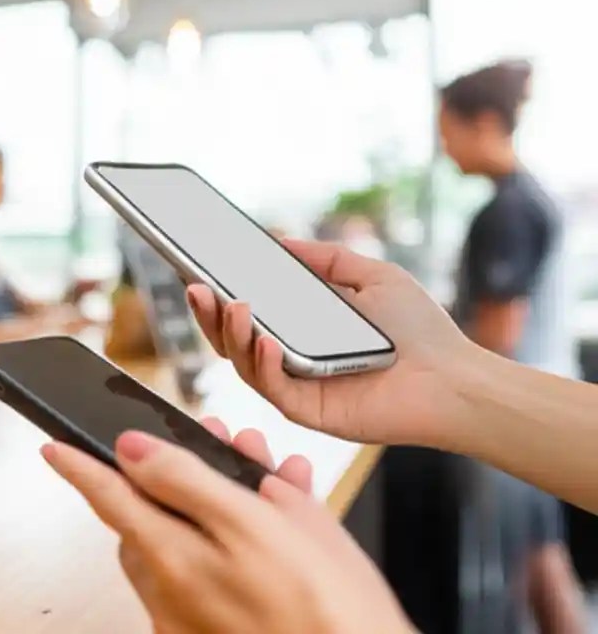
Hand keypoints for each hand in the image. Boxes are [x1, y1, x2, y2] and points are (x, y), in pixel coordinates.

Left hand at [43, 424, 413, 633]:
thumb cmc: (326, 615)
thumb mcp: (256, 525)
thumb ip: (186, 482)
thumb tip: (131, 449)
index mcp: (170, 559)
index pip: (108, 497)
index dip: (80, 465)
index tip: (54, 446)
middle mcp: (172, 594)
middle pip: (157, 516)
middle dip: (184, 471)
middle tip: (219, 439)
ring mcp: (198, 617)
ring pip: (199, 537)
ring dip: (225, 496)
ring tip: (273, 472)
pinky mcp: (226, 630)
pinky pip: (225, 570)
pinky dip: (248, 536)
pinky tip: (290, 508)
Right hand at [186, 239, 476, 446]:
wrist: (455, 379)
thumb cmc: (421, 331)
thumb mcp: (373, 277)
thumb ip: (328, 259)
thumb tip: (282, 240)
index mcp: (301, 331)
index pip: (247, 314)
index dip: (218, 295)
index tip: (198, 269)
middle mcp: (290, 361)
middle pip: (231, 340)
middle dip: (208, 314)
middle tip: (197, 286)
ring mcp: (297, 387)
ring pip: (243, 364)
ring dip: (232, 334)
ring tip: (235, 305)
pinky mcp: (309, 412)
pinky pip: (272, 389)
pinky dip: (263, 364)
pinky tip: (267, 341)